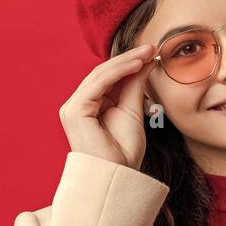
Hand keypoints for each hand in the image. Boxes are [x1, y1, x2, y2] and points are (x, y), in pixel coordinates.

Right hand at [59, 42, 156, 168]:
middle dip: (129, 59)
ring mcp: (73, 107)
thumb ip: (135, 86)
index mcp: (89, 106)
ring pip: (101, 75)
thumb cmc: (124, 153)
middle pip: (104, 73)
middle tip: (152, 48)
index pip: (109, 78)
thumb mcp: (133, 112)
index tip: (152, 53)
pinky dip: (118, 72)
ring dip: (126, 62)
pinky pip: (98, 84)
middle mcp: (78, 105)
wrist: (118, 177)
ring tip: (148, 53)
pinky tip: (137, 65)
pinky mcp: (75, 111)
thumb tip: (145, 61)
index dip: (130, 63)